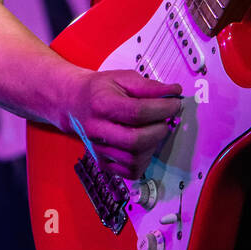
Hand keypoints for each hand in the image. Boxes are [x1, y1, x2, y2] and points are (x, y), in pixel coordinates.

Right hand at [60, 66, 183, 179]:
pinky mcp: (103, 162)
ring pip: (135, 159)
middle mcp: (97, 130)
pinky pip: (130, 171)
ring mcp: (98, 149)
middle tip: (165, 118)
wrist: (75, 104)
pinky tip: (144, 144)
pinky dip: (144, 160)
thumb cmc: (101, 90)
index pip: (138, 112)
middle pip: (136, 140)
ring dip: (153, 145)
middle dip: (159, 129)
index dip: (163, 108)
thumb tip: (174, 92)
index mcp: (101, 104)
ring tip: (153, 129)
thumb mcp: (123, 78)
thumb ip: (149, 86)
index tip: (175, 103)